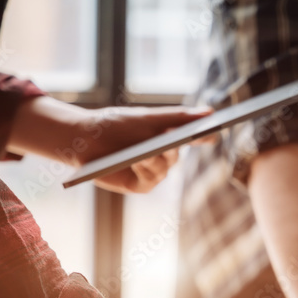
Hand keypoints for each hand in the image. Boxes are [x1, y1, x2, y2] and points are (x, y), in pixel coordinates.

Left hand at [79, 105, 212, 193]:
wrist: (83, 138)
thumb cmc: (115, 124)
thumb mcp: (148, 118)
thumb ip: (179, 116)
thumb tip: (210, 112)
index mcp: (168, 137)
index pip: (193, 137)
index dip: (205, 135)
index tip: (214, 131)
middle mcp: (163, 156)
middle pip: (177, 153)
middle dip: (172, 145)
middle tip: (171, 136)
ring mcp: (153, 172)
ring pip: (164, 167)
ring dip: (154, 159)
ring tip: (144, 152)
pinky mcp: (140, 185)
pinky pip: (150, 179)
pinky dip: (144, 169)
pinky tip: (135, 161)